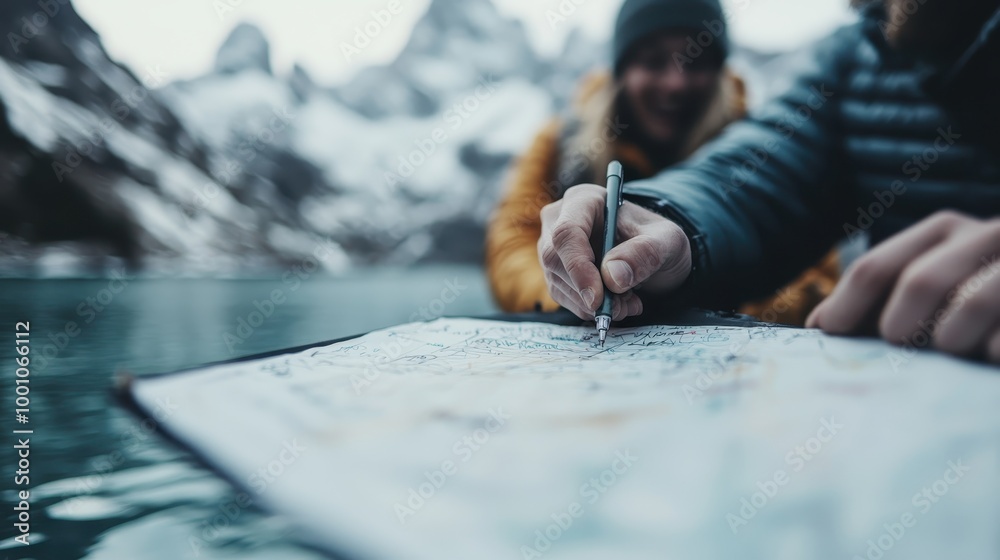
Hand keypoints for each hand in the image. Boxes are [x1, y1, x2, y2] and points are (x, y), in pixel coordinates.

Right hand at [537, 184, 691, 320]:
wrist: (654, 255)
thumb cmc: (658, 240)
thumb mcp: (667, 241)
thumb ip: (644, 254)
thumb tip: (613, 278)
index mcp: (584, 200)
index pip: (567, 232)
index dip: (578, 266)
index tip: (598, 297)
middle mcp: (560, 219)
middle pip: (555, 259)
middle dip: (588, 290)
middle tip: (623, 305)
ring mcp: (553, 246)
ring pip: (557, 281)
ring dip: (592, 303)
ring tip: (629, 301)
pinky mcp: (555, 271)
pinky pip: (563, 296)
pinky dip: (589, 308)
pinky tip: (616, 303)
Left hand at [807, 211, 999, 361]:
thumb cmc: (981, 310)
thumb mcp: (934, 289)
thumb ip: (879, 299)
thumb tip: (817, 326)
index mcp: (944, 233)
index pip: (877, 267)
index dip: (845, 306)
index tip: (828, 336)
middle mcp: (988, 234)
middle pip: (920, 282)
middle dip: (900, 326)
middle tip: (902, 347)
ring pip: (971, 305)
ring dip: (953, 341)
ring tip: (958, 351)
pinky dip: (994, 352)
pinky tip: (992, 357)